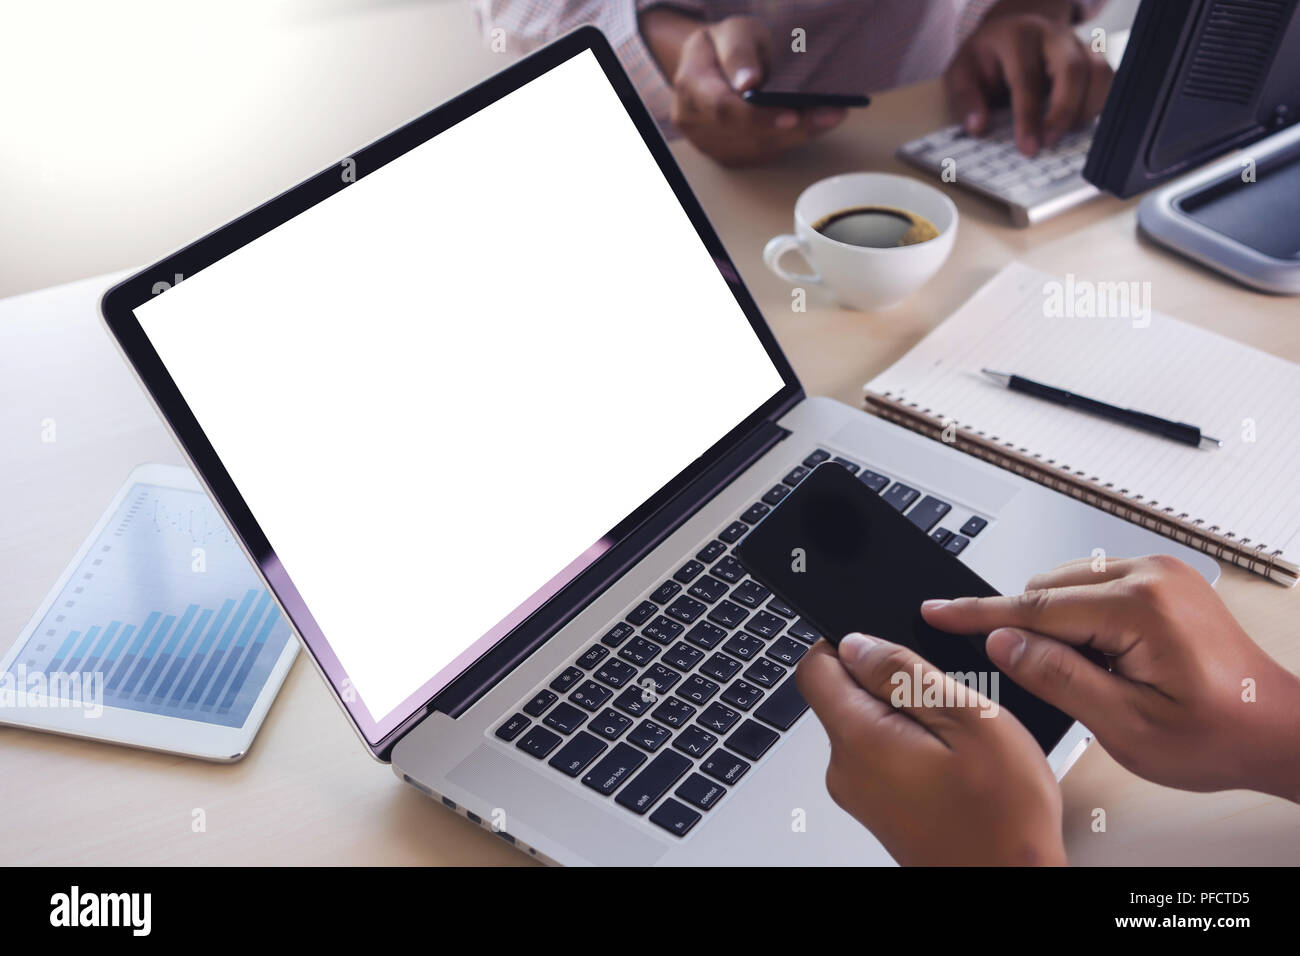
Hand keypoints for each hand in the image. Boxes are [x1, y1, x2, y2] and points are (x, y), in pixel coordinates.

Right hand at [641, 11, 845, 166]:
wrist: (711, 64)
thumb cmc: (728, 45)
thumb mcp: (736, 31)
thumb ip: (740, 53)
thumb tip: (748, 82)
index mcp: (691, 82)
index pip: (723, 108)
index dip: (757, 116)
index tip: (793, 115)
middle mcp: (692, 118)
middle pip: (746, 135)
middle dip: (791, 127)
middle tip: (830, 114)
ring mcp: (706, 142)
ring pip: (758, 149)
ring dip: (795, 135)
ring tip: (828, 115)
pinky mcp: (724, 156)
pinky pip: (761, 156)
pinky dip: (787, 140)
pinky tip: (806, 124)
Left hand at [796, 633, 1065, 864]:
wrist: (1011, 885)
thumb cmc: (1003, 816)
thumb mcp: (969, 719)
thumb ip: (905, 673)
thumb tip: (857, 642)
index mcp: (859, 739)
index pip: (815, 668)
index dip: (849, 644)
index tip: (892, 649)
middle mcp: (845, 770)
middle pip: (843, 696)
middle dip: (889, 683)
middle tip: (946, 700)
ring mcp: (859, 794)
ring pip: (867, 725)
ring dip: (907, 717)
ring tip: (957, 737)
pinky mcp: (878, 809)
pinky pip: (881, 757)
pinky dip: (911, 747)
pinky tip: (952, 762)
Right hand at [922, 555, 1299, 801]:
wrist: (1275, 729)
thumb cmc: (1218, 734)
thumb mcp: (1125, 725)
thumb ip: (1057, 677)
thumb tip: (1004, 641)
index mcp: (1139, 607)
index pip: (1033, 606)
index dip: (976, 613)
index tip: (937, 611)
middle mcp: (1149, 576)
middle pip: (1047, 592)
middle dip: (1033, 634)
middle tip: (1061, 684)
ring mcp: (1158, 573)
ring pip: (1066, 588)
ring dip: (1061, 629)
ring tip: (1101, 678)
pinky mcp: (1161, 580)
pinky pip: (1093, 587)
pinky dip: (1084, 620)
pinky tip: (1110, 659)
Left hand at [945, 12, 1112, 154]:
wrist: (1012, 27)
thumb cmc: (987, 55)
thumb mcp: (963, 70)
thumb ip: (968, 97)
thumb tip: (978, 127)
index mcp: (1018, 37)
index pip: (1027, 80)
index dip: (1029, 117)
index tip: (1028, 148)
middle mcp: (1054, 35)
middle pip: (1073, 70)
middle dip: (1064, 113)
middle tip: (1049, 144)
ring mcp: (1078, 43)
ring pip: (1099, 73)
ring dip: (1086, 110)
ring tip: (1063, 135)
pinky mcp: (1092, 56)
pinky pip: (1108, 79)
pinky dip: (1098, 105)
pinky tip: (1077, 125)